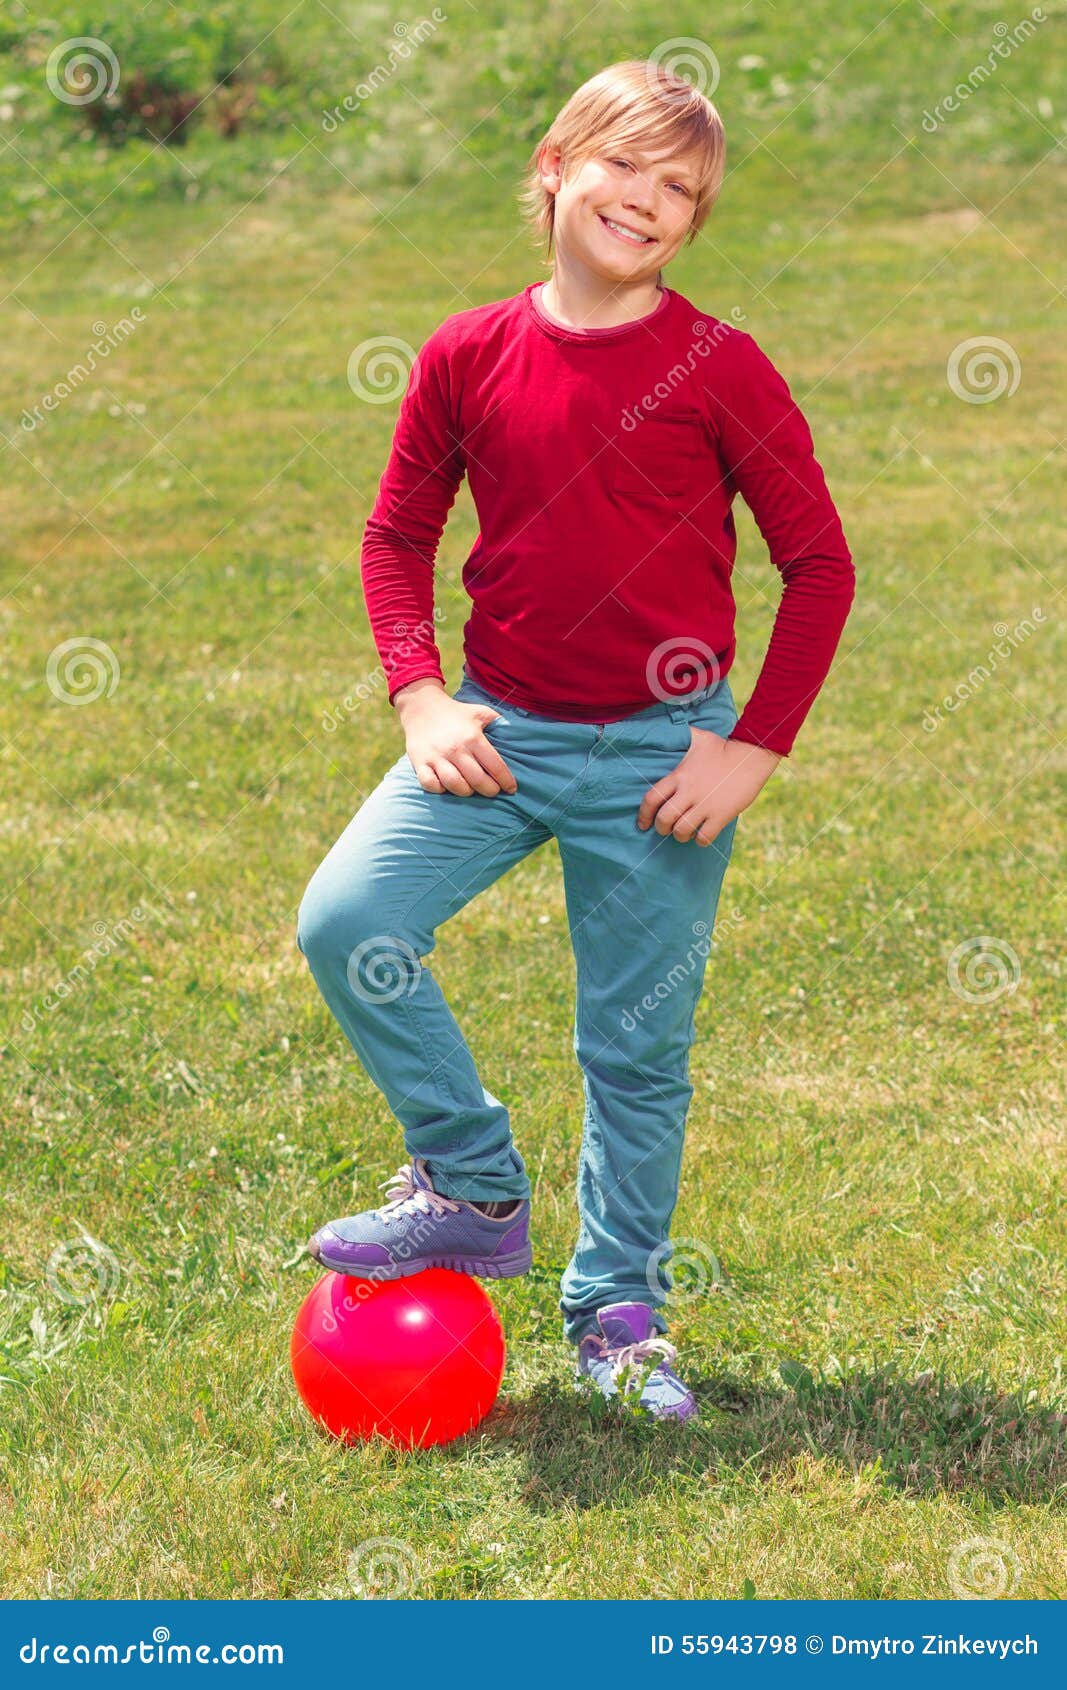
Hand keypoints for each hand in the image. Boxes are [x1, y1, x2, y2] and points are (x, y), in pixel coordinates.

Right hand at [394, 679, 517, 796]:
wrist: (421, 706)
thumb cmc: (457, 713)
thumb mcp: (481, 712)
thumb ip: (500, 723)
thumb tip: (521, 734)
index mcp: (473, 738)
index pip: (495, 766)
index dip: (506, 781)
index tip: (511, 788)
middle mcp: (455, 749)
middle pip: (477, 780)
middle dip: (490, 790)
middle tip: (493, 790)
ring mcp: (436, 757)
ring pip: (455, 785)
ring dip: (467, 792)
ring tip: (472, 789)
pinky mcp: (419, 762)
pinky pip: (430, 785)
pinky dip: (440, 789)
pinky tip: (447, 786)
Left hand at [637, 727, 781, 844]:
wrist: (751, 756)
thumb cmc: (724, 747)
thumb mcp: (698, 738)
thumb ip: (681, 737)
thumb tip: (667, 729)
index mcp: (679, 775)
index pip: (651, 799)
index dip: (644, 815)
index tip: (643, 824)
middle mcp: (689, 791)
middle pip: (664, 819)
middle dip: (662, 829)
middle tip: (667, 829)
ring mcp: (705, 804)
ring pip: (682, 831)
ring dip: (681, 836)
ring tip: (685, 833)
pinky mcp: (722, 814)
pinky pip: (704, 837)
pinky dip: (700, 840)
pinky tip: (702, 835)